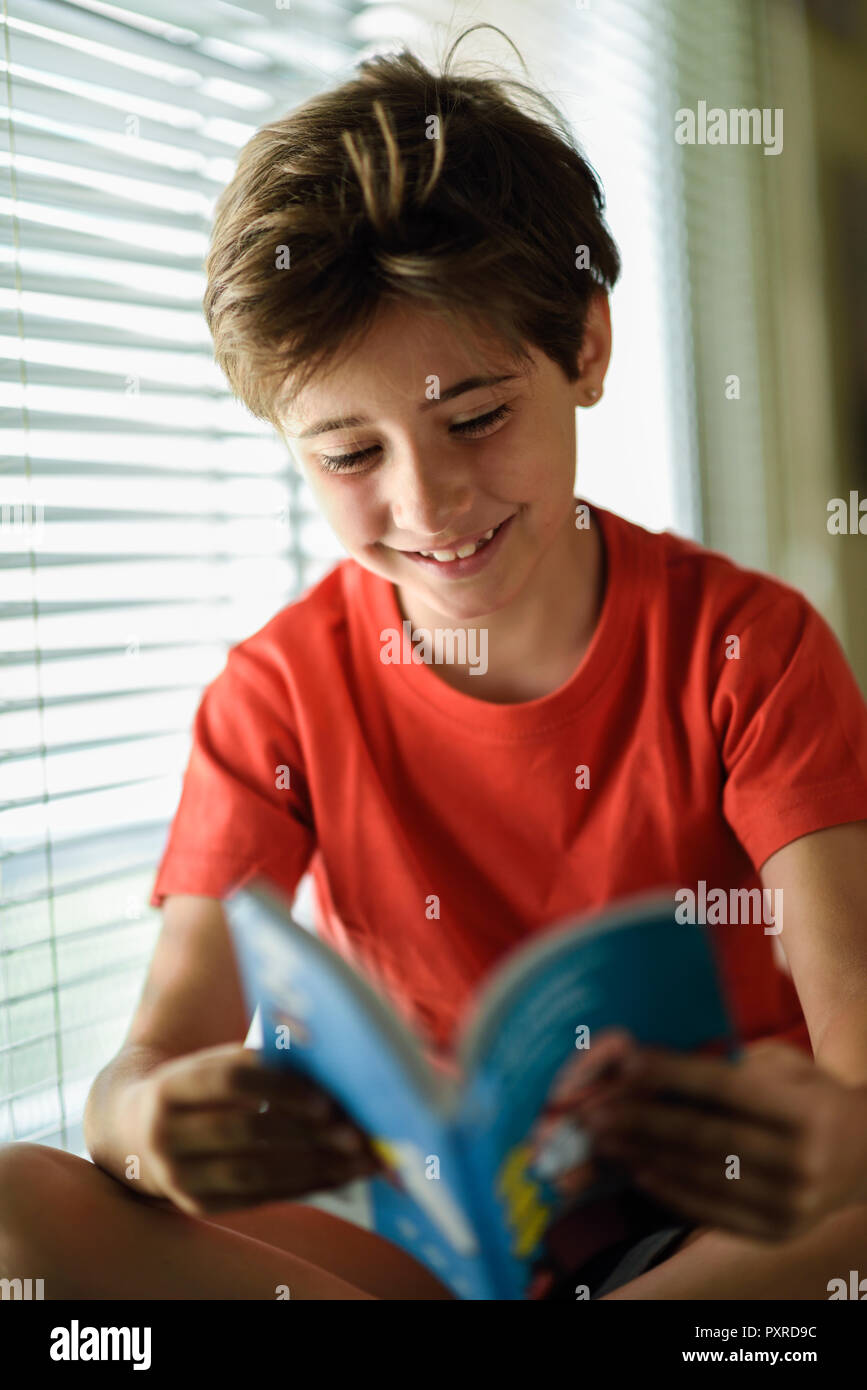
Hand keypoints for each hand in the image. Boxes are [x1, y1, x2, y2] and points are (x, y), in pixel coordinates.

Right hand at [129, 1043, 381, 1216]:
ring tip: (357, 1160)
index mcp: (169, 1087)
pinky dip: (302, 1188)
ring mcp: (178, 1178)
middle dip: (306, 1133)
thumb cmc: (194, 1088)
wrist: (135, 1134)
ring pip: (254, 1173)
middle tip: (354, 1133)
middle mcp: (165, 1135)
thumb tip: (322, 1054)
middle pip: (245, 1131)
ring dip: (313, 1167)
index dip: (279, 1087)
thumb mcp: (208, 1065)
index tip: (325, 1098)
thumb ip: (255, 1061)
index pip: (229, 1080)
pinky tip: (337, 1177)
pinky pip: (258, 1199)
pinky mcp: (197, 1206)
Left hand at [580, 1034, 866, 1240]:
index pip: (726, 1089)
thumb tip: (662, 1065)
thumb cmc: (814, 1099)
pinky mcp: (778, 1231)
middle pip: (706, 1137)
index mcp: (805, 1110)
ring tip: (605, 1140)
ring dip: (644, 1156)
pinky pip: (713, 1212)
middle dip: (642, 1121)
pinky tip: (638, 1170)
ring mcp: (791, 1203)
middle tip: (596, 1111)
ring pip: (702, 1176)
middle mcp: (801, 1160)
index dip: (673, 1076)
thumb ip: (733, 1066)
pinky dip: (670, 1191)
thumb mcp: (787, 1069)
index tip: (627, 1064)